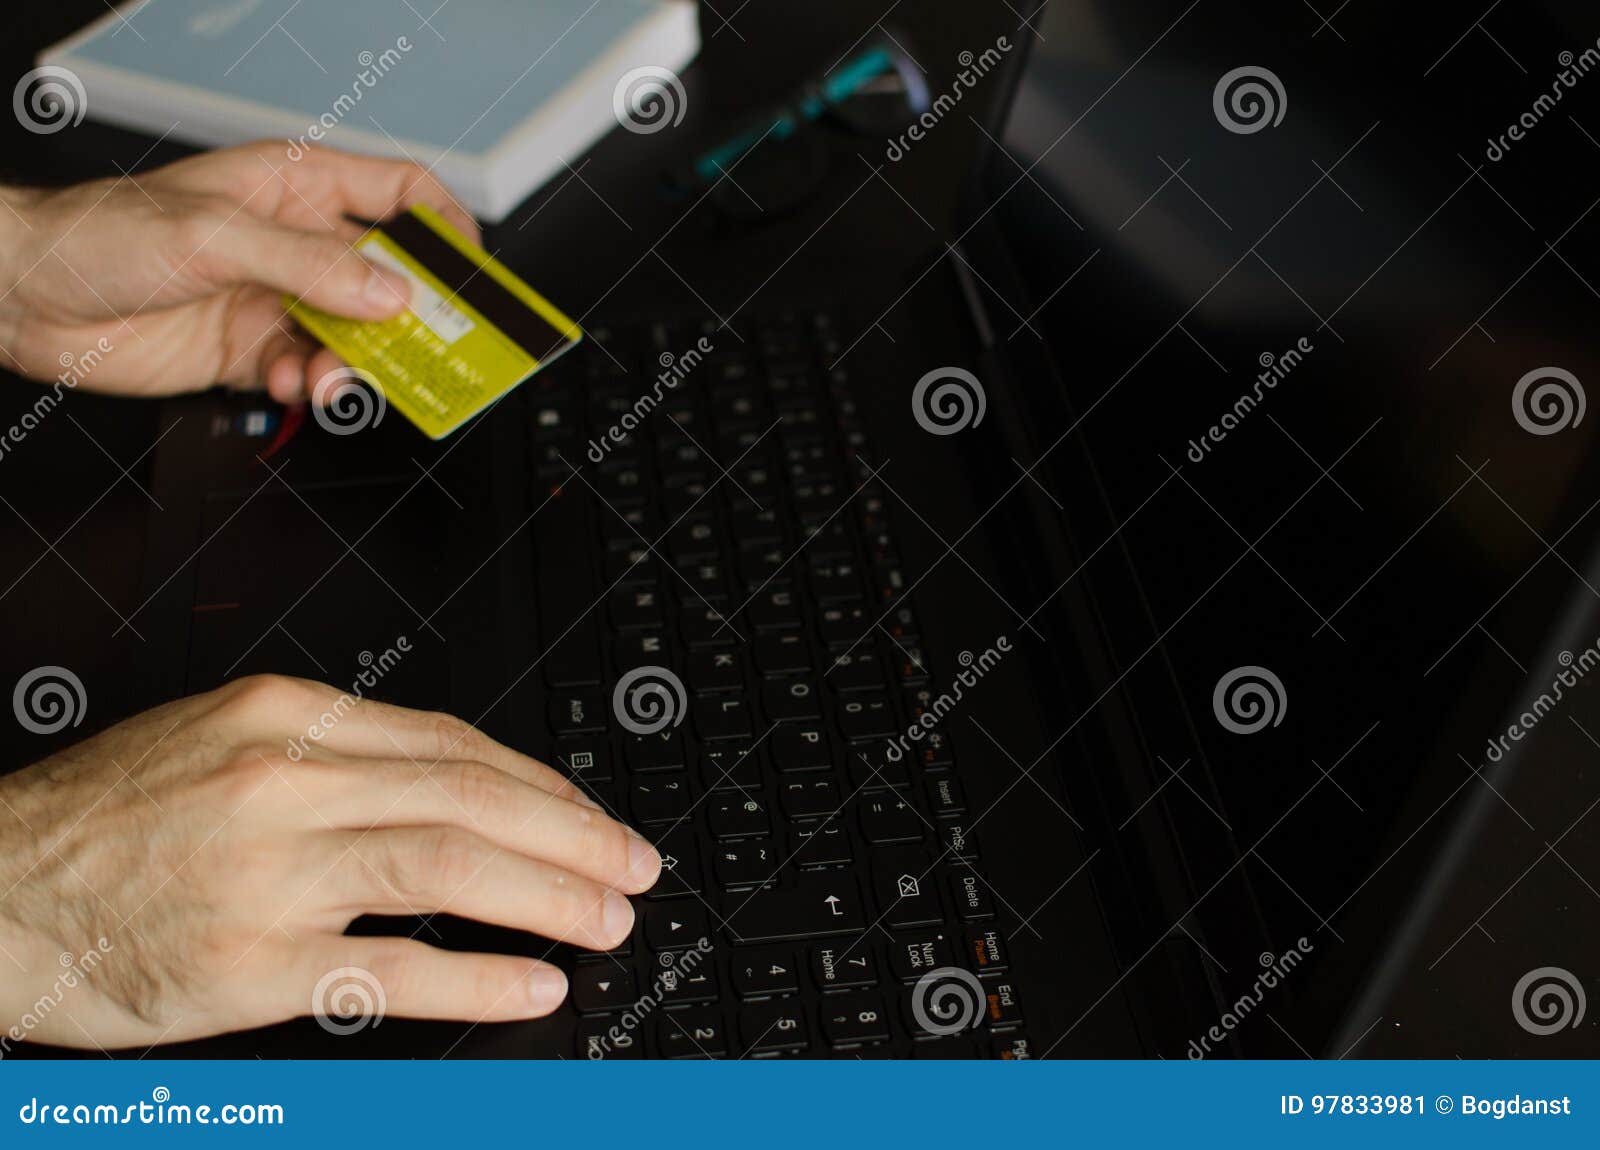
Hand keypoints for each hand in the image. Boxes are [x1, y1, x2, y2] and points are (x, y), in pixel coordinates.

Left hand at [0, 141, 478, 403]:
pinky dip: (308, 387)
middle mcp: (297, 243)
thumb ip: (310, 265)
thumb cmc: (99, 236)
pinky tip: (286, 385)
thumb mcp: (216, 237)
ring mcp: (279, 300)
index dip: (444, 231)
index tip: (471, 275)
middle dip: (412, 319)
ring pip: (355, 338)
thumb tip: (387, 293)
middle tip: (433, 351)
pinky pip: (310, 374)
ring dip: (353, 365)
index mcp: (296, 187)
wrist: (24, 299)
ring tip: (330, 379)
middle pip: (389, 279)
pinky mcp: (255, 352)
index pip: (399, 196)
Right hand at [0, 674, 656, 1049]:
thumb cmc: (107, 819)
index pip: (454, 741)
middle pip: (471, 797)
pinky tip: (529, 981)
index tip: (591, 813)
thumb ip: (340, 757)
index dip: (542, 783)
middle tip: (633, 865)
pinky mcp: (247, 961)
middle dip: (572, 834)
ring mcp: (268, 870)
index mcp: (286, 716)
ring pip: (447, 866)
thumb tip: (463, 792)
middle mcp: (286, 779)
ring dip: (548, 893)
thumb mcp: (224, 741)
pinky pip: (386, 970)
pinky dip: (472, 976)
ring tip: (607, 918)